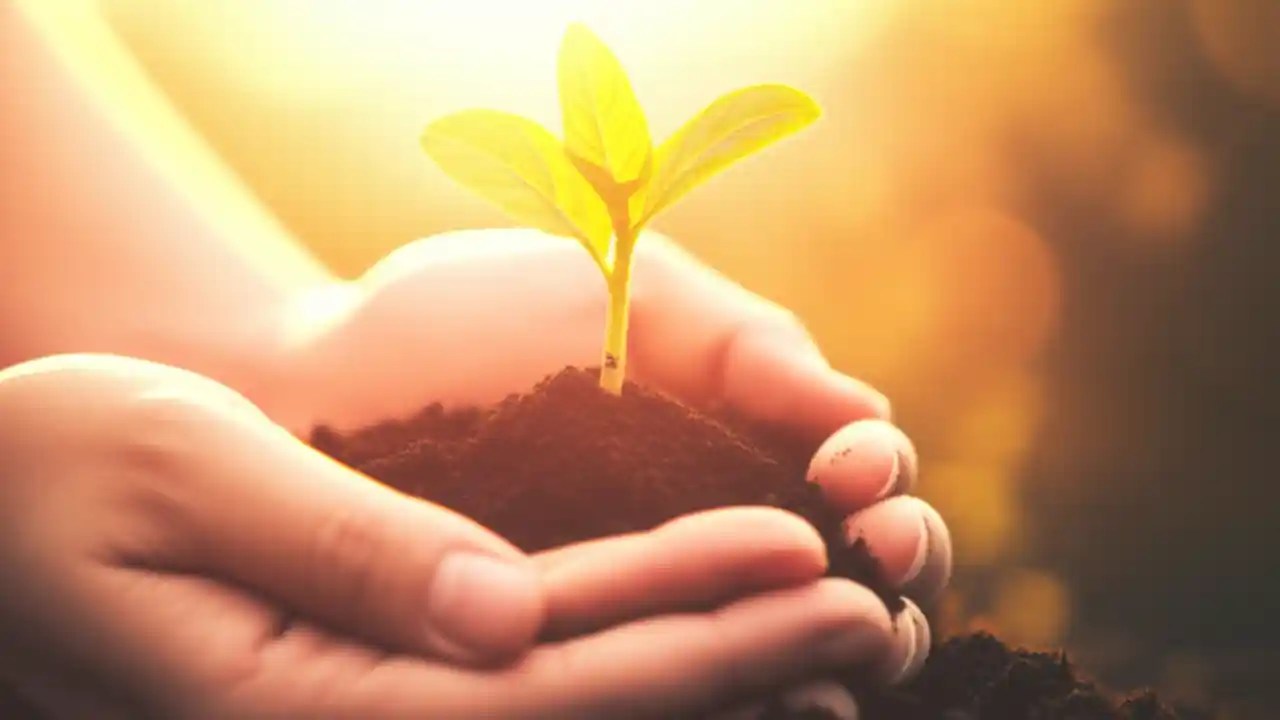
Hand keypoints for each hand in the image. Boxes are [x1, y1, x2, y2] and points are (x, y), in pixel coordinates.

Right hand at [0, 355, 900, 717]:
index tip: (814, 574)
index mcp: (310, 706)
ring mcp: (368, 716)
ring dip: (712, 670)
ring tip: (837, 631)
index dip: (697, 628)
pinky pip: (522, 677)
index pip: (553, 682)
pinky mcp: (370, 684)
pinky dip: (631, 646)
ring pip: (574, 705)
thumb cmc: (57, 473)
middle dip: (741, 663)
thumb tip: (507, 615)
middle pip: (591, 711)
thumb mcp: (187, 478)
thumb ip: (348, 551)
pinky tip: (716, 632)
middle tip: (875, 616)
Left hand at [277, 230, 953, 702]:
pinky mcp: (586, 659)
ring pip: (795, 646)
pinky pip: (689, 693)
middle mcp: (715, 527)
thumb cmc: (455, 321)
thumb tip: (854, 415)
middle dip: (896, 565)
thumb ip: (739, 340)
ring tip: (857, 634)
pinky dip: (752, 697)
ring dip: (849, 641)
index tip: (847, 471)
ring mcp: (655, 603)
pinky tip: (776, 694)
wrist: (310, 390)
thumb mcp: (615, 291)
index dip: (882, 480)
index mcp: (733, 435)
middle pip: (860, 572)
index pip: (861, 476)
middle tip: (884, 554)